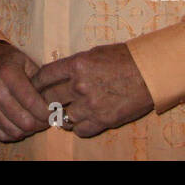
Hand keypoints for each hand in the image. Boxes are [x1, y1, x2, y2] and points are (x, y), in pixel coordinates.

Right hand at [0, 40, 51, 142]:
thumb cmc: (4, 60)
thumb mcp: (25, 61)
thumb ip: (41, 79)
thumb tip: (58, 99)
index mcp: (8, 74)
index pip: (33, 103)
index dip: (47, 113)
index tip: (54, 112)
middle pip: (25, 122)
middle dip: (41, 124)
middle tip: (46, 119)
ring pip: (14, 132)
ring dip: (28, 131)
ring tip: (34, 121)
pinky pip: (0, 134)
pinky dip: (13, 134)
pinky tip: (19, 124)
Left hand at [32, 42, 153, 137]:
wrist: (150, 72)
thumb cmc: (124, 58)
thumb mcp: (94, 53)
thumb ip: (74, 65)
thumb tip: (58, 74)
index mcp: (76, 65)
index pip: (44, 76)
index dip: (36, 83)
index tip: (34, 87)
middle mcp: (80, 85)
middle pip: (49, 99)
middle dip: (44, 102)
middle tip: (44, 104)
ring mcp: (91, 105)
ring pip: (63, 117)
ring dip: (62, 116)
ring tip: (64, 113)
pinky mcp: (103, 120)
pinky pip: (80, 130)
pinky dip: (78, 128)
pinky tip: (81, 121)